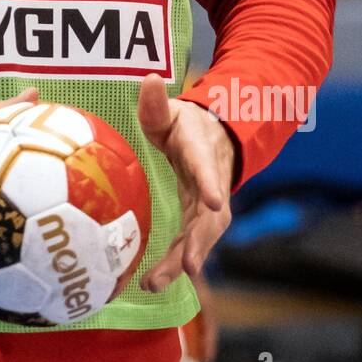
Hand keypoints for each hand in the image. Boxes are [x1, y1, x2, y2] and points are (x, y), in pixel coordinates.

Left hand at [135, 74, 233, 291]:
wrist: (211, 141)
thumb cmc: (185, 126)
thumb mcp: (171, 113)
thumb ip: (157, 104)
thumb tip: (148, 79)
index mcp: (202, 153)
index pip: (208, 166)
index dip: (211, 182)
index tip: (214, 198)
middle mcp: (211, 185)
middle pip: (209, 217)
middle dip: (199, 241)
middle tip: (187, 266)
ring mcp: (207, 207)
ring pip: (201, 238)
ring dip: (183, 261)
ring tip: (156, 283)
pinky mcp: (198, 222)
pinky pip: (190, 245)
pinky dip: (175, 264)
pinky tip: (152, 283)